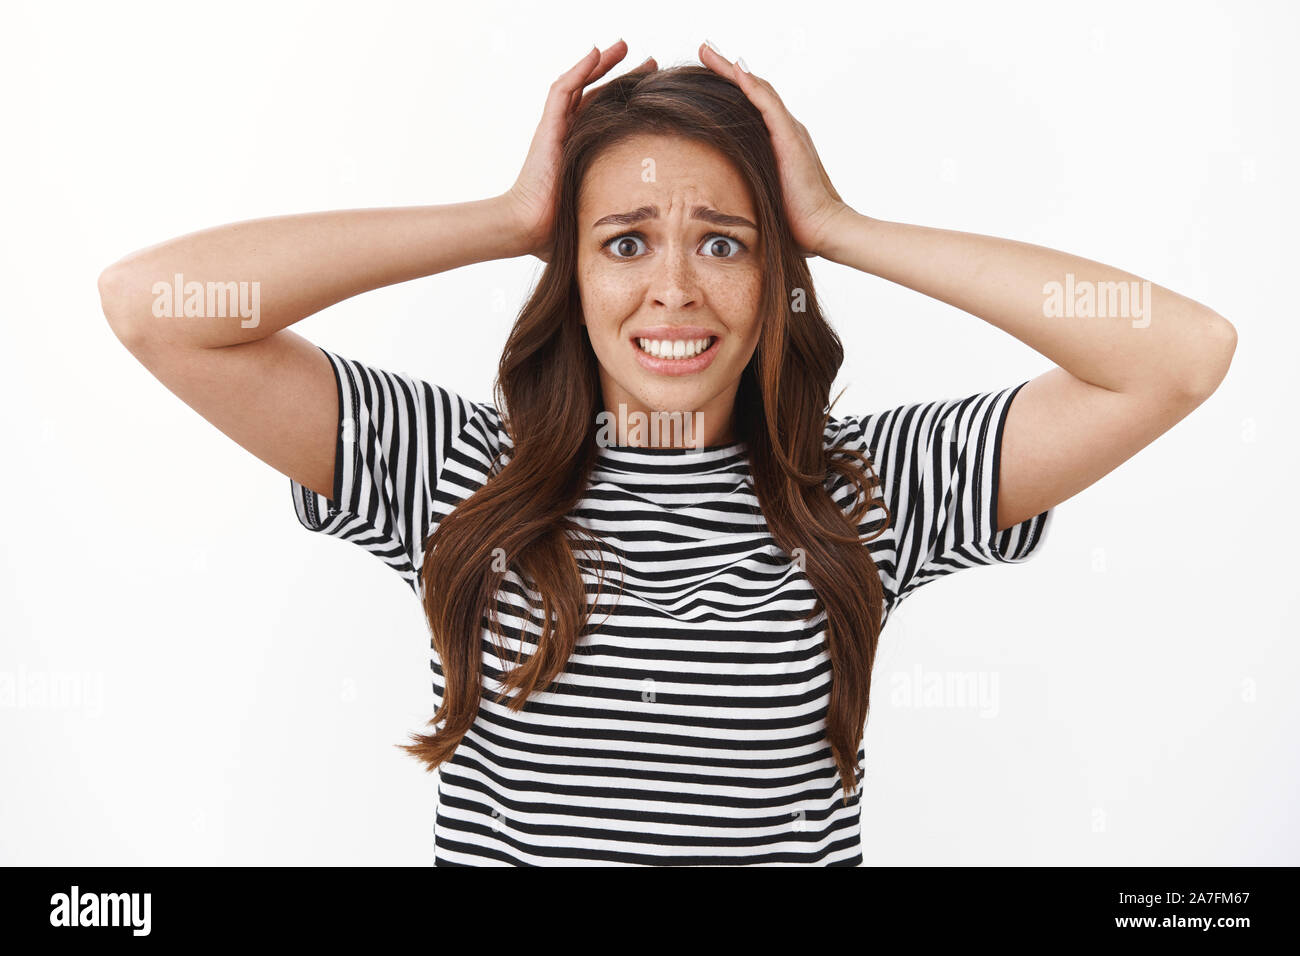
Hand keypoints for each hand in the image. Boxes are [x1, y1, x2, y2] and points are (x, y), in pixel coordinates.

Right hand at [505, 41, 657, 261]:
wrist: (528, 231)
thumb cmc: (554, 235)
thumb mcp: (594, 220)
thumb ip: (613, 226)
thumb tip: (640, 249)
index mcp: (580, 155)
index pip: (607, 121)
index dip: (628, 106)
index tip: (655, 95)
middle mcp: (569, 138)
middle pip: (598, 97)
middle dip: (623, 78)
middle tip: (651, 64)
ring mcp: (557, 130)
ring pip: (582, 86)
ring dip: (602, 64)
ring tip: (626, 46)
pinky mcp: (549, 127)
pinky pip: (565, 89)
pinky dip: (581, 69)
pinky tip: (598, 51)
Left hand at [699, 42, 852, 258]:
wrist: (824, 229)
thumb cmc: (795, 222)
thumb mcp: (764, 196)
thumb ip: (751, 184)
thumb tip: (725, 195)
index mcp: (780, 142)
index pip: (752, 106)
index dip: (731, 88)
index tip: (706, 74)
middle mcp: (786, 130)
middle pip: (753, 91)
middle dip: (727, 70)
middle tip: (704, 50)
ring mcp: (790, 132)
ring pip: (758, 90)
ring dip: (732, 70)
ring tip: (708, 52)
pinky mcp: (791, 139)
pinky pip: (768, 105)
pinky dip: (751, 86)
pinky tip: (735, 70)